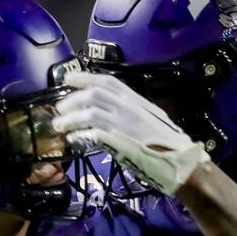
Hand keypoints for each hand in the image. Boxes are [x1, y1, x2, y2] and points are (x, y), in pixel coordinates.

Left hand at [52, 71, 209, 194]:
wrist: (177, 158)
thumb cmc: (165, 140)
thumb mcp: (148, 116)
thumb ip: (129, 110)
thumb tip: (108, 109)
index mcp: (134, 99)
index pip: (106, 81)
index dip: (84, 77)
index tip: (67, 79)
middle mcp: (128, 107)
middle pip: (93, 95)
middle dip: (72, 100)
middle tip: (59, 108)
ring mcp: (123, 123)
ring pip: (90, 113)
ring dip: (70, 118)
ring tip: (60, 126)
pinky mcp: (119, 141)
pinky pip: (93, 134)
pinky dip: (79, 135)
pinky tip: (72, 139)